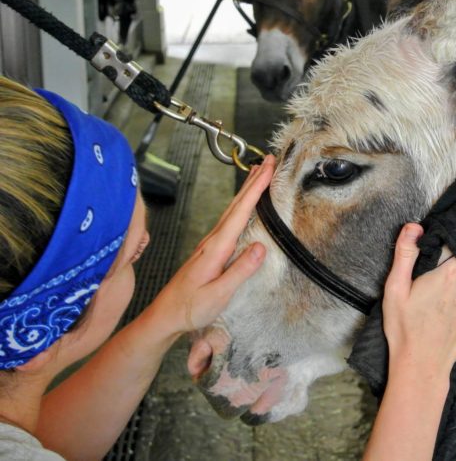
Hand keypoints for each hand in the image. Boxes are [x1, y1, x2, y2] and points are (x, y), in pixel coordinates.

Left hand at [150, 155, 275, 336]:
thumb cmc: (189, 309)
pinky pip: (229, 220)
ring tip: (258, 174)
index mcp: (215, 249)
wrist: (164, 317)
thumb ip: (240, 271)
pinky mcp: (209, 251)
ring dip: (246, 190)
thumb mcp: (218, 295)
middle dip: (253, 181)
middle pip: (236, 205)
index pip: (240, 213)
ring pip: (232, 210)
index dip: (256, 189)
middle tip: (268, 161)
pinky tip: (243, 206)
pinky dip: (240, 206)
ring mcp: (209, 244)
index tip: (268, 169)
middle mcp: (211, 241)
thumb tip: (260, 247)